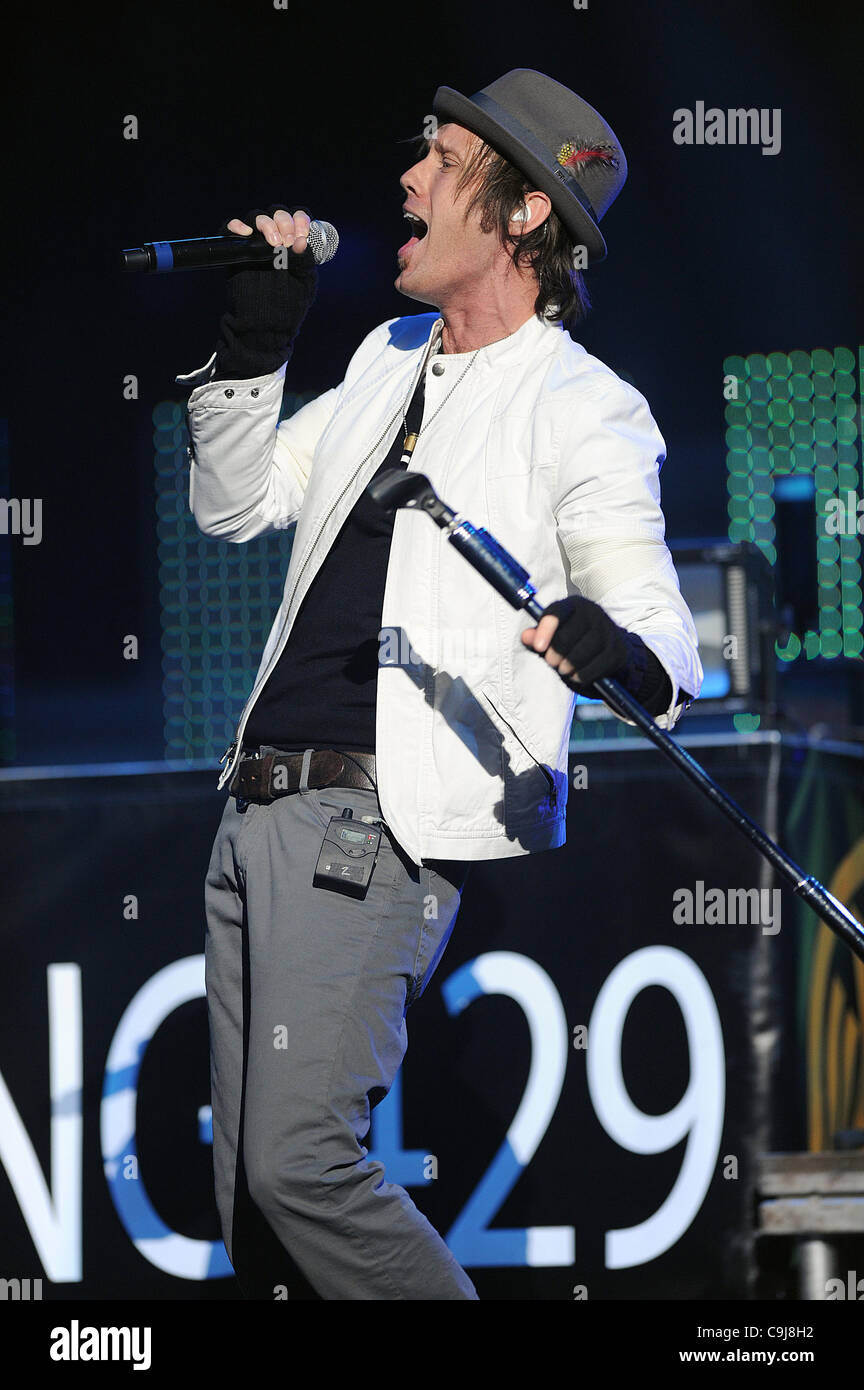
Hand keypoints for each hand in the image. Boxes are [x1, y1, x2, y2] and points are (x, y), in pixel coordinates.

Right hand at [211, 205, 318, 379]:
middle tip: (286, 242)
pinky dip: (235, 226)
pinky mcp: (236, 253)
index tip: (302, 236)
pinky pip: (230, 230)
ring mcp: (255, 244)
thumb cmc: (287, 308)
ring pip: (257, 217)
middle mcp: (275, 239)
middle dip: (284, 223)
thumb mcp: (303, 285)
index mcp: (295, 244)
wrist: (263, 328)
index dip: (301, 220)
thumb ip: (304, 262)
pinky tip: (244, 233)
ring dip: (265, 223)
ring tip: (273, 242)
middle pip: (278, 213)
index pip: (298, 218)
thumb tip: (301, 242)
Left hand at [521, 595, 627, 692]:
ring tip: (563, 670)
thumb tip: (526, 637)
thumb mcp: (554, 636)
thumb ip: (537, 637)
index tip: (539, 648)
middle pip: (567, 636)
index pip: (556, 613)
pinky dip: (583, 674)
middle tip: (551, 662)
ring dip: (569, 665)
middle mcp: (593, 613)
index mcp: (574, 605)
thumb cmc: (576, 641)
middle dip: (555, 653)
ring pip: (583, 652)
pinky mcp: (617, 650)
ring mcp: (608, 631)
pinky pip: (598, 665)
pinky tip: (576, 676)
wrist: (610, 649)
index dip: (545, 630)